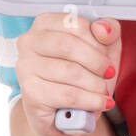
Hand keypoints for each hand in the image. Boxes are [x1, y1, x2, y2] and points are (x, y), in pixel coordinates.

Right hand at [15, 12, 121, 135]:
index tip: (107, 54)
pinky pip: (68, 95)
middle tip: (109, 73)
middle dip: (96, 62)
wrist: (67, 112)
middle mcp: (29, 42)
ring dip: (95, 84)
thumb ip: (108, 30)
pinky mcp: (30, 93)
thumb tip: (102, 28)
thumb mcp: (103, 46)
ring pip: (69, 72)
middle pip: (68, 45)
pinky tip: (100, 102)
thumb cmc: (84, 72)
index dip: (96, 40)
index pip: (73, 23)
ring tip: (104, 90)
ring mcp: (26, 67)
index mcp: (45, 23)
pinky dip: (90, 100)